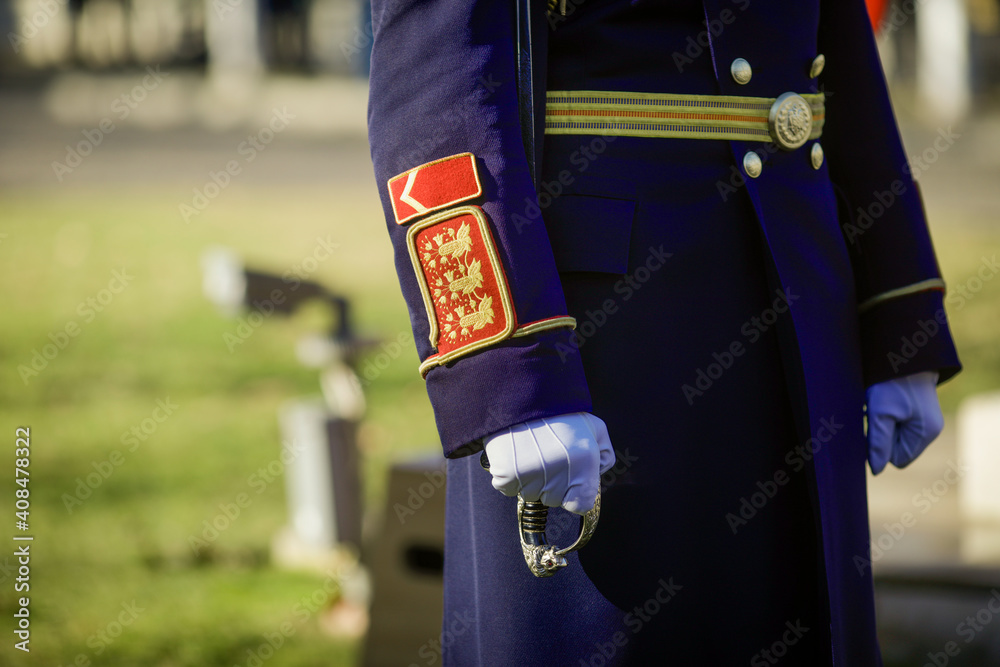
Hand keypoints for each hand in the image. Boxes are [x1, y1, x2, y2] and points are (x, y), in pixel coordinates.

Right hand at [483, 412, 614, 513]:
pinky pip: (509, 487)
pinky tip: (515, 454)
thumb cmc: (561, 412)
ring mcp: (531, 479)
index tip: (570, 480)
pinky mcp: (507, 477)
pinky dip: (510, 475)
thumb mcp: (595, 427)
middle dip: (553, 483)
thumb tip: (597, 475)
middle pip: (554, 499)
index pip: (581, 505)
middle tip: (548, 455)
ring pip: (531, 493)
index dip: (575, 493)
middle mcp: (558, 478)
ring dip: (531, 479)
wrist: (520, 394)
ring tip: (530, 450)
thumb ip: (605, 455)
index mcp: (584, 467)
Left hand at [866, 371, 943, 473]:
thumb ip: (878, 443)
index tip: (872, 427)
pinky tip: (879, 402)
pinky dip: (885, 416)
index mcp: (925, 433)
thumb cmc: (891, 383)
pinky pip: (897, 423)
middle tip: (873, 414)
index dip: (881, 447)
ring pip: (895, 435)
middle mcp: (930, 429)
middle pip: (897, 448)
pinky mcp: (918, 410)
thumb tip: (876, 470)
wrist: (901, 353)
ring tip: (875, 406)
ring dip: (881, 424)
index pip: (898, 459)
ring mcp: (926, 419)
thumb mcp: (880, 413)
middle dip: (881, 435)